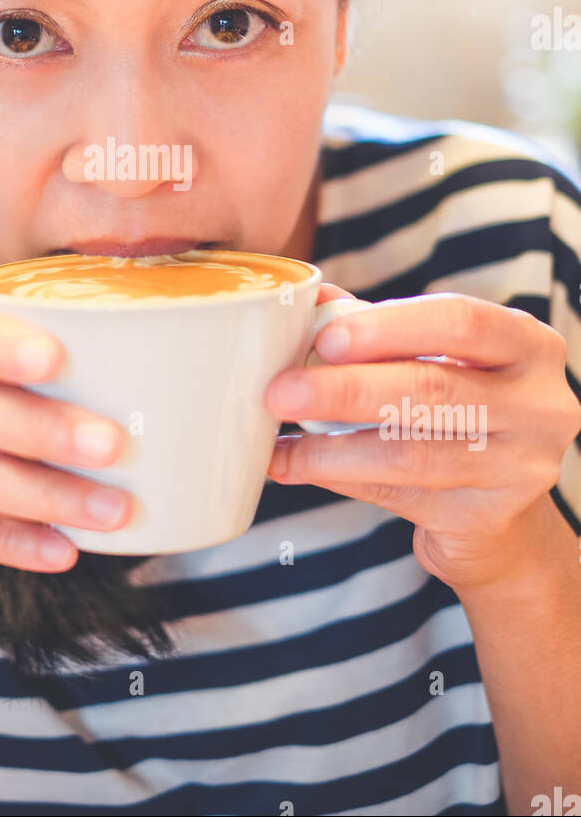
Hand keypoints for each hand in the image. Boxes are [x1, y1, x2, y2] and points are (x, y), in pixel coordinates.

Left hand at [263, 284, 580, 592]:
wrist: (500, 513)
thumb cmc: (460, 413)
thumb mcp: (437, 360)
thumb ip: (379, 327)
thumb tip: (310, 299)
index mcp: (528, 344)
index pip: (461, 322)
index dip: (389, 328)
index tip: (326, 339)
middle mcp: (539, 404)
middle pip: (432, 389)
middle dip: (345, 389)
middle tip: (282, 390)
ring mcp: (520, 467)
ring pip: (410, 452)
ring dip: (330, 447)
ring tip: (277, 440)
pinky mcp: (487, 518)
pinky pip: (397, 493)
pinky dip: (336, 477)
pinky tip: (295, 466)